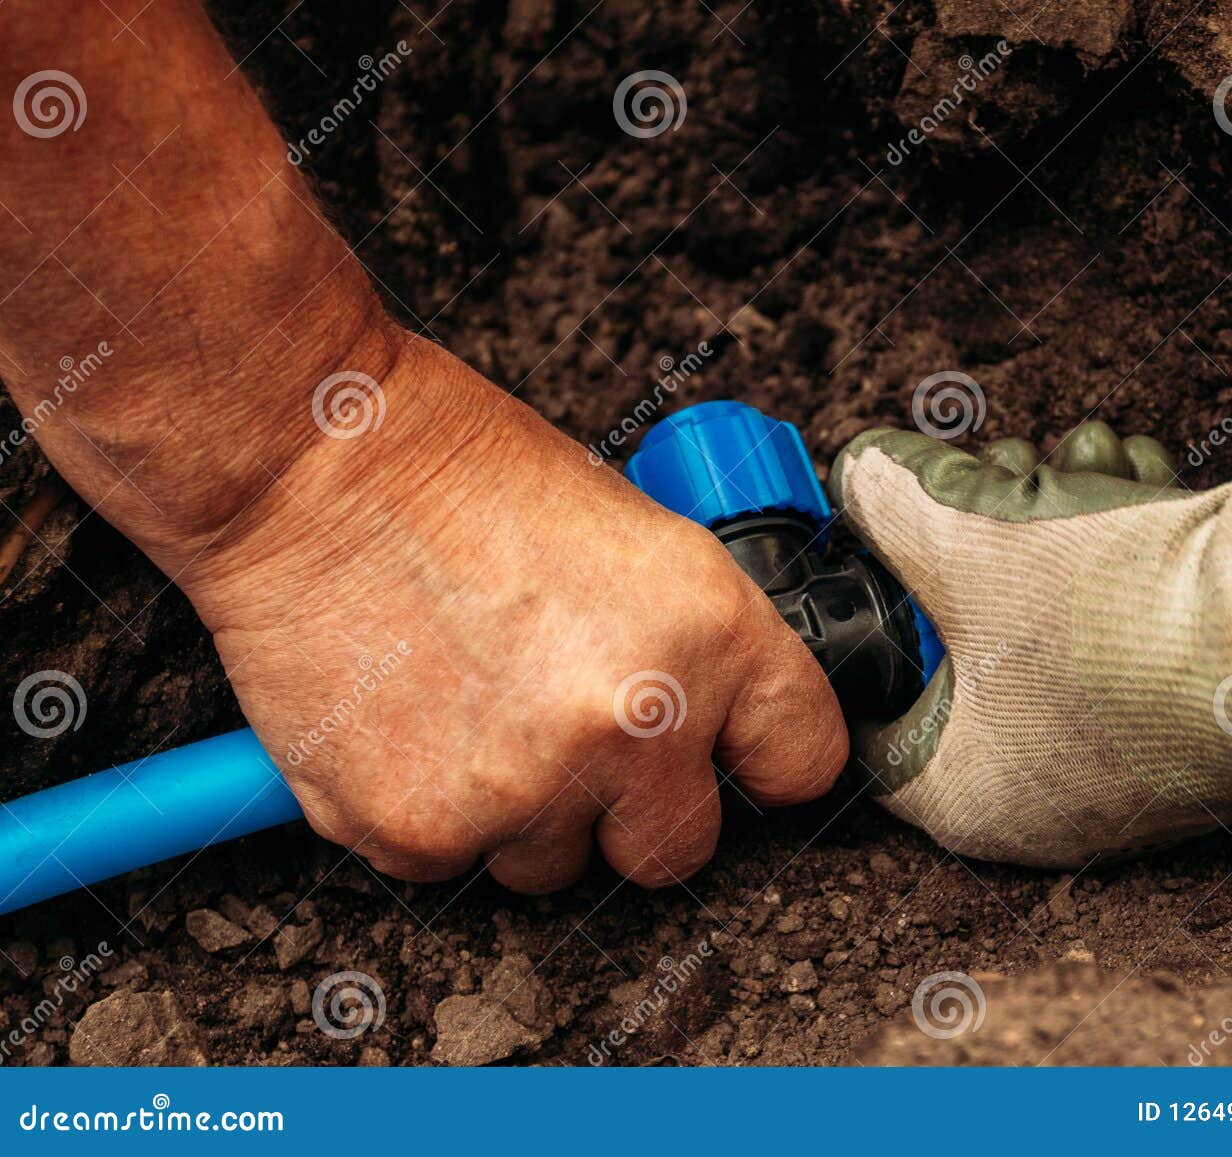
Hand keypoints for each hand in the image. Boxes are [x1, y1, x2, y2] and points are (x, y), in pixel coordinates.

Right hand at [174, 327, 847, 890]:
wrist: (312, 463)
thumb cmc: (465, 476)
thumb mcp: (638, 536)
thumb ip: (694, 644)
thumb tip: (721, 721)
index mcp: (709, 635)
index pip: (802, 760)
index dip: (762, 760)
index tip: (735, 761)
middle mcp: (633, 724)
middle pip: (679, 849)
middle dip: (636, 807)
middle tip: (577, 735)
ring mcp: (525, 787)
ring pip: (556, 866)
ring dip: (527, 814)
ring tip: (474, 706)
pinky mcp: (419, 828)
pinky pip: (452, 865)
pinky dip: (433, 814)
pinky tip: (412, 724)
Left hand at [828, 421, 1231, 866]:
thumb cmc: (1113, 627)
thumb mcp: (969, 552)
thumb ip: (894, 515)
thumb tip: (857, 474)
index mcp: (966, 800)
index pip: (876, 724)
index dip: (872, 636)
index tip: (876, 575)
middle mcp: (1043, 812)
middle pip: (968, 662)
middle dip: (972, 556)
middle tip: (984, 489)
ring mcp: (1124, 782)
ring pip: (1052, 638)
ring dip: (1054, 540)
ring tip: (1069, 465)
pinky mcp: (1190, 741)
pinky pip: (1123, 647)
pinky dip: (1118, 570)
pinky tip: (1131, 487)